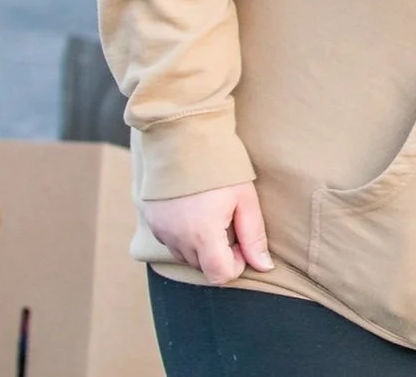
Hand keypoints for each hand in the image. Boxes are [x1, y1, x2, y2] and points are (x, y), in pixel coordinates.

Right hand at [143, 182, 272, 283]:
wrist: (183, 140)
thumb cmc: (221, 169)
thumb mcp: (245, 200)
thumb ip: (254, 237)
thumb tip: (263, 267)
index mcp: (203, 235)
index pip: (220, 275)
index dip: (236, 263)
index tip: (241, 241)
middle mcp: (178, 240)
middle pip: (203, 267)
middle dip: (220, 254)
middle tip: (229, 223)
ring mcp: (162, 232)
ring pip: (187, 257)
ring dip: (202, 246)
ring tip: (212, 214)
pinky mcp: (152, 224)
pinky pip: (172, 243)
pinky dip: (185, 237)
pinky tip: (194, 212)